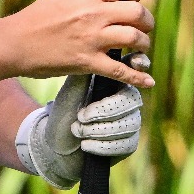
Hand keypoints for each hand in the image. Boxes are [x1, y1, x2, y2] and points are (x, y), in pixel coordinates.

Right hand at [1, 0, 154, 88]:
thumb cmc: (35, 19)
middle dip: (146, 20)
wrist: (14, 43)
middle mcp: (93, 15)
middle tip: (143, 27)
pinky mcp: (88, 62)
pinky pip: (121, 71)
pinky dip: (138, 77)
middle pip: (137, 12)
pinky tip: (148, 80)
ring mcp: (92, 39)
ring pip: (135, 39)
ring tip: (140, 48)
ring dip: (143, 44)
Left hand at [14, 54, 149, 187]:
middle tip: (83, 116)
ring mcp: (131, 122)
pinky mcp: (129, 143)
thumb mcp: (73, 87)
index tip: (130, 67)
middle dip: (106, 110)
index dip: (138, 65)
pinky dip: (101, 145)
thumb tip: (101, 47)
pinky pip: (124, 144)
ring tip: (77, 130)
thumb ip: (89, 68)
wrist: (55, 142)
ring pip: (127, 124)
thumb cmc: (65, 110)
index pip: (135, 68)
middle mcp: (128, 100)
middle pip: (131, 100)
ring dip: (97, 129)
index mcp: (117, 80)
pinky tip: (85, 144)